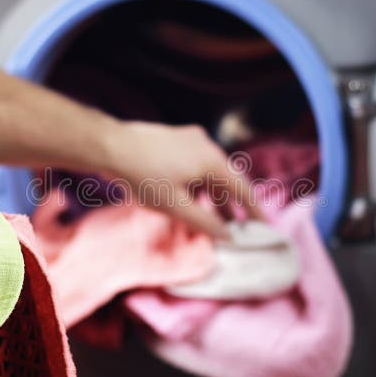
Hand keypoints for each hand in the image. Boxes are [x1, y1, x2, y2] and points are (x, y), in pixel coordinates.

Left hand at [102, 121, 260, 238]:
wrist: (110, 145)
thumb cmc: (144, 177)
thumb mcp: (177, 207)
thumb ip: (206, 224)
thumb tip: (229, 236)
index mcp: (213, 161)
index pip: (243, 189)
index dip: (255, 211)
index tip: (265, 228)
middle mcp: (207, 145)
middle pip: (227, 180)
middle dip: (233, 206)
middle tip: (241, 228)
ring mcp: (190, 139)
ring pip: (209, 173)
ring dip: (213, 196)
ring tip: (215, 219)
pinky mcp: (174, 139)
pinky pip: (196, 165)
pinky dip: (199, 185)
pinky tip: (190, 200)